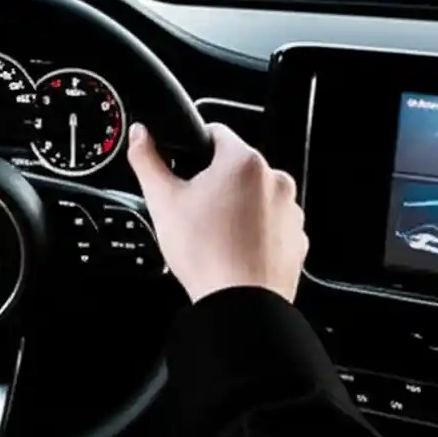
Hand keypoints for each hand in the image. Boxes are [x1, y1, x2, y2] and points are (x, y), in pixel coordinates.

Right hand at [126, 122, 306, 302]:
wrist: (240, 303)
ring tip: (214, 235)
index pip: (216, 133)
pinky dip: (254, 231)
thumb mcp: (162, 201)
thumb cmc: (206, 254)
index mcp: (243, 161)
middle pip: (235, 168)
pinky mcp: (296, 237)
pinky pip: (271, 224)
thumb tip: (140, 135)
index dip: (194, 150)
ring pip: (254, 196)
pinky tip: (233, 248)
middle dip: (214, 184)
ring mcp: (290, 210)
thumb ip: (146, 159)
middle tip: (194, 212)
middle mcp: (275, 180)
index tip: (185, 174)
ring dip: (236, 207)